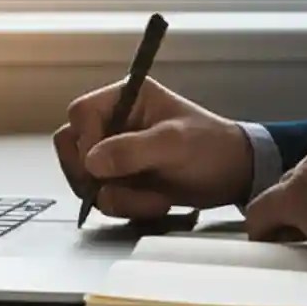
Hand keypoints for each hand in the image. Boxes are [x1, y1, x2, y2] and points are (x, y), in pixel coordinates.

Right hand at [52, 77, 253, 217]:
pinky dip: (125, 206)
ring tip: (151, 198)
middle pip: (71, 146)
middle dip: (91, 174)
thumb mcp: (175, 144)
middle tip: (118, 187)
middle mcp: (113, 123)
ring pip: (83, 176)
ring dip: (113, 195)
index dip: (87, 140)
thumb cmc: (212, 148)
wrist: (235, 176)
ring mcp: (114, 153)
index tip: (105, 163)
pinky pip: (101, 196)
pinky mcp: (120, 179)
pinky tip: (155, 202)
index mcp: (125, 99)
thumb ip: (132, 150)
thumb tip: (91, 161)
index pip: (80, 114)